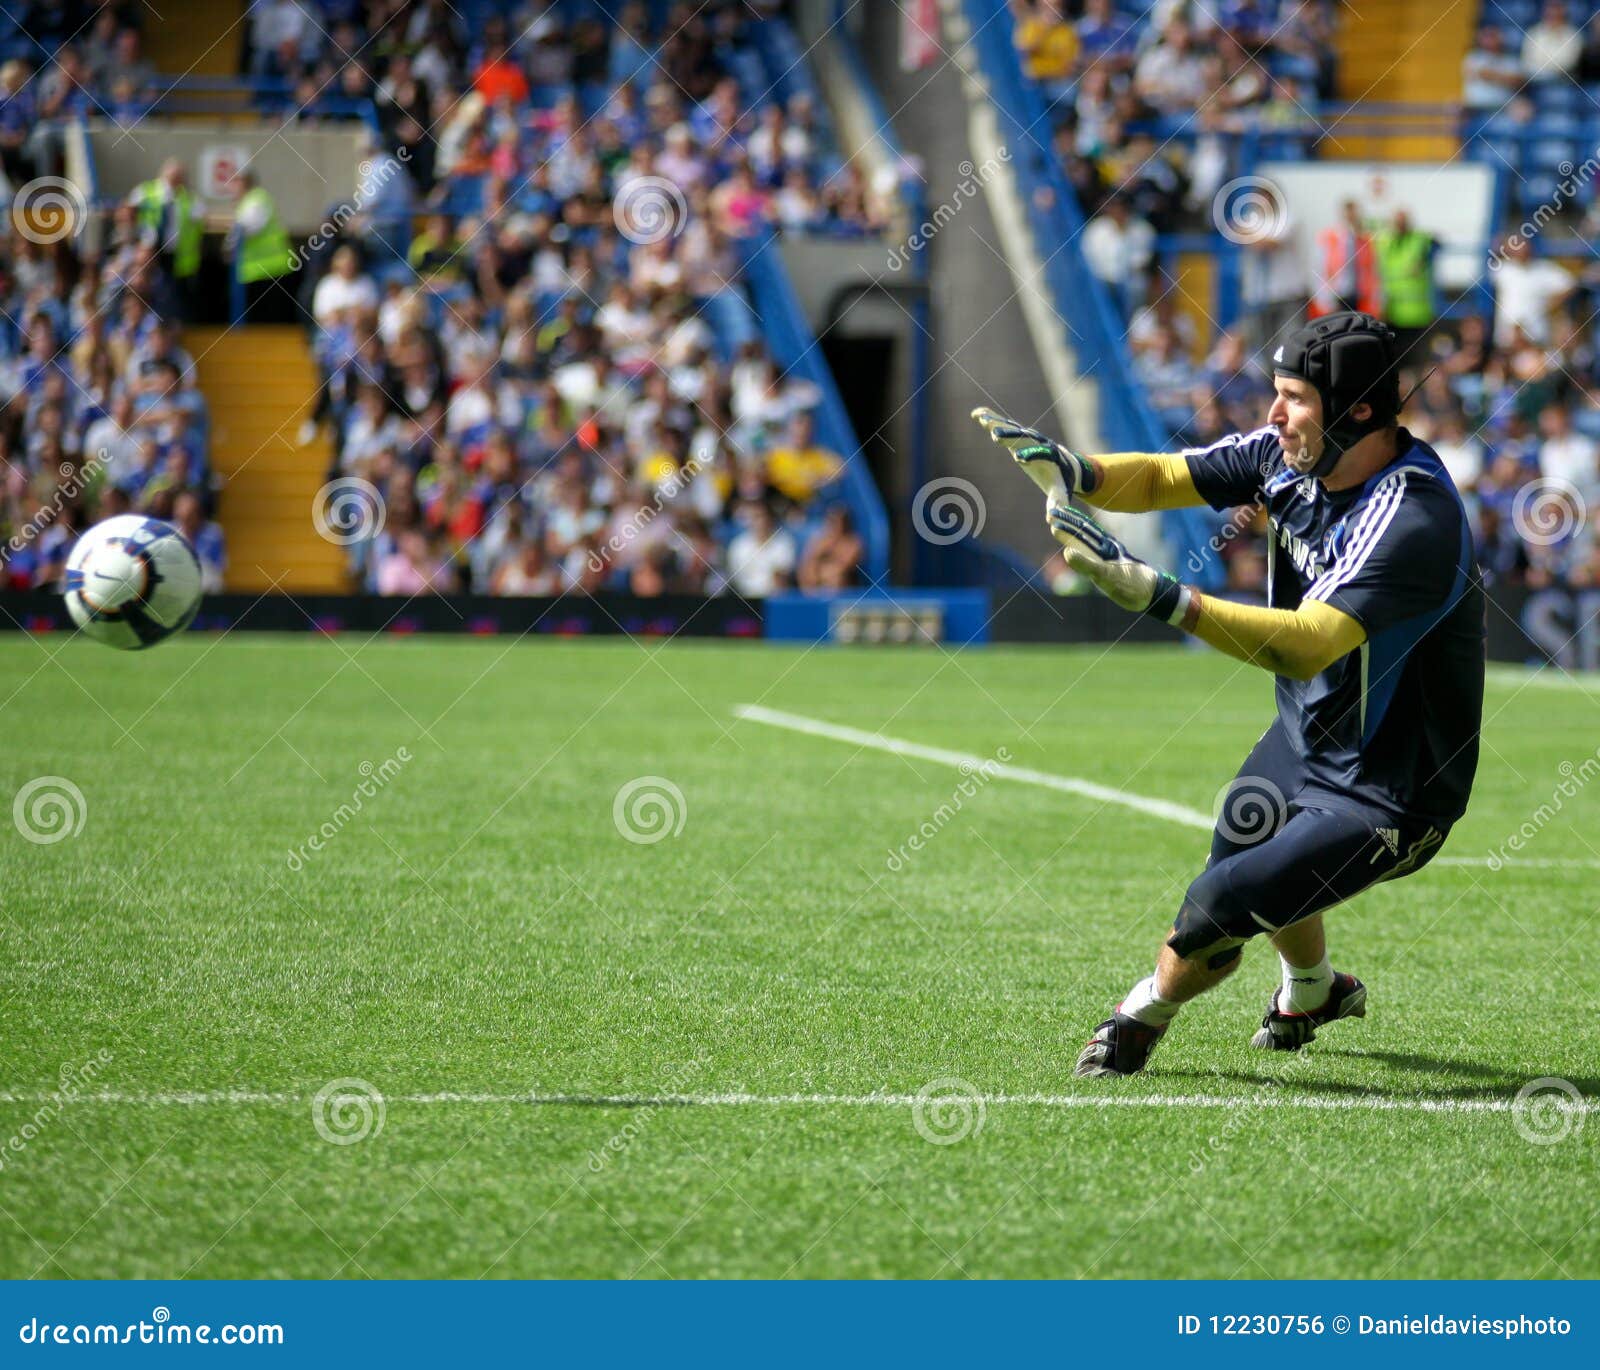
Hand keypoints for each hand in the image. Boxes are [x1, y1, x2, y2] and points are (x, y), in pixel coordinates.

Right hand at [971, 407, 1094, 502]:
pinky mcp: (1019, 435)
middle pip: (1024, 437)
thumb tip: (1051, 519)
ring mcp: (1028, 437)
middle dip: (1011, 436)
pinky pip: (1005, 425)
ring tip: (982, 418)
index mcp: (1050, 456)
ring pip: (1012, 428)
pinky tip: (977, 415)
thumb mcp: (1061, 492)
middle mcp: (1038, 443)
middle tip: (996, 435)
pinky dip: (992, 419)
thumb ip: (1057, 503)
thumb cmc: (1062, 480)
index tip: (1018, 458)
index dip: (1030, 455)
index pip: (1040, 455)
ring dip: (998, 423)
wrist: (1068, 463)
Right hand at [1048, 501, 1187, 624]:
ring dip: (1075, 531)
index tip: (1052, 514)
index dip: (1066, 524)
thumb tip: (1067, 551)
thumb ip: (1086, 565)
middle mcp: (1105, 548)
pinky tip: (1081, 545)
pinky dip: (1083, 544)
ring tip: (1063, 524)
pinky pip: (1093, 550)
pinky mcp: (1109, 564)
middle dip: (1069, 522)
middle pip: (1084, 531)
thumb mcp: (1106, 577)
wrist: (1151, 594)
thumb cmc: (1131, 586)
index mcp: (1103, 548)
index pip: (1080, 532)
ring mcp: (1107, 555)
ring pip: (1089, 539)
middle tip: (1053, 513)